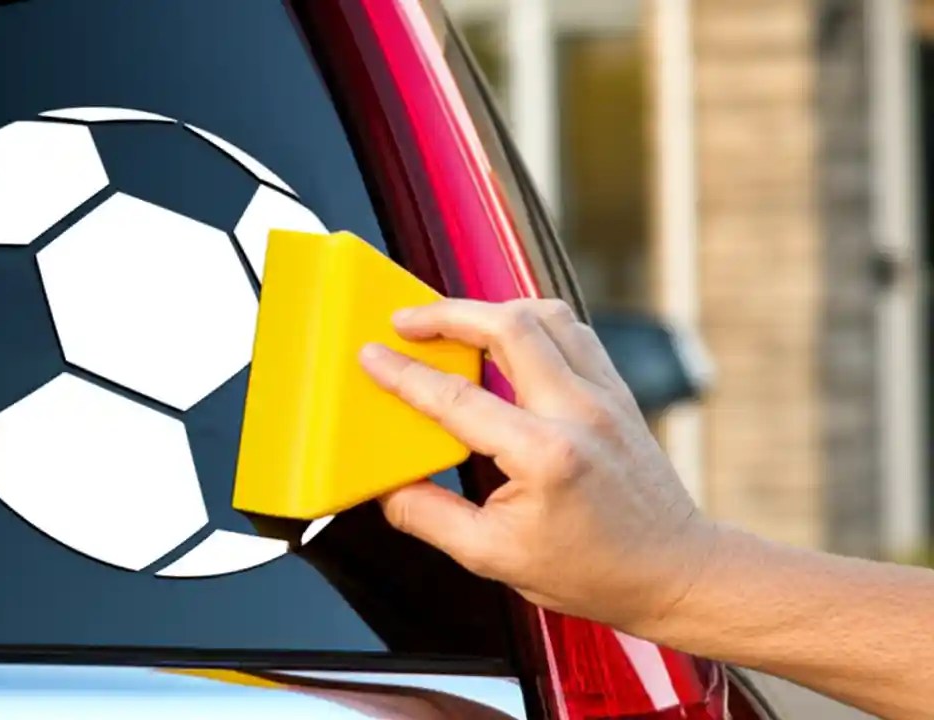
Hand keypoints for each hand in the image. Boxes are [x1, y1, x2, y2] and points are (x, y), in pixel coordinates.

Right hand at [358, 298, 717, 633]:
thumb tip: (388, 488)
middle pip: (509, 325)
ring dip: (493, 309)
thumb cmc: (595, 571)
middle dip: (449, 313)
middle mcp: (579, 412)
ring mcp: (605, 396)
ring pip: (546, 315)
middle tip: (409, 321)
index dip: (405, 374)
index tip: (374, 356)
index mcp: (544, 456)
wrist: (672, 572)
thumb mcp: (494, 557)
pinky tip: (507, 338)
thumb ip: (430, 517)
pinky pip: (572, 332)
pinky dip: (532, 323)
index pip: (457, 398)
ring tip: (455, 322)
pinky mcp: (618, 392)